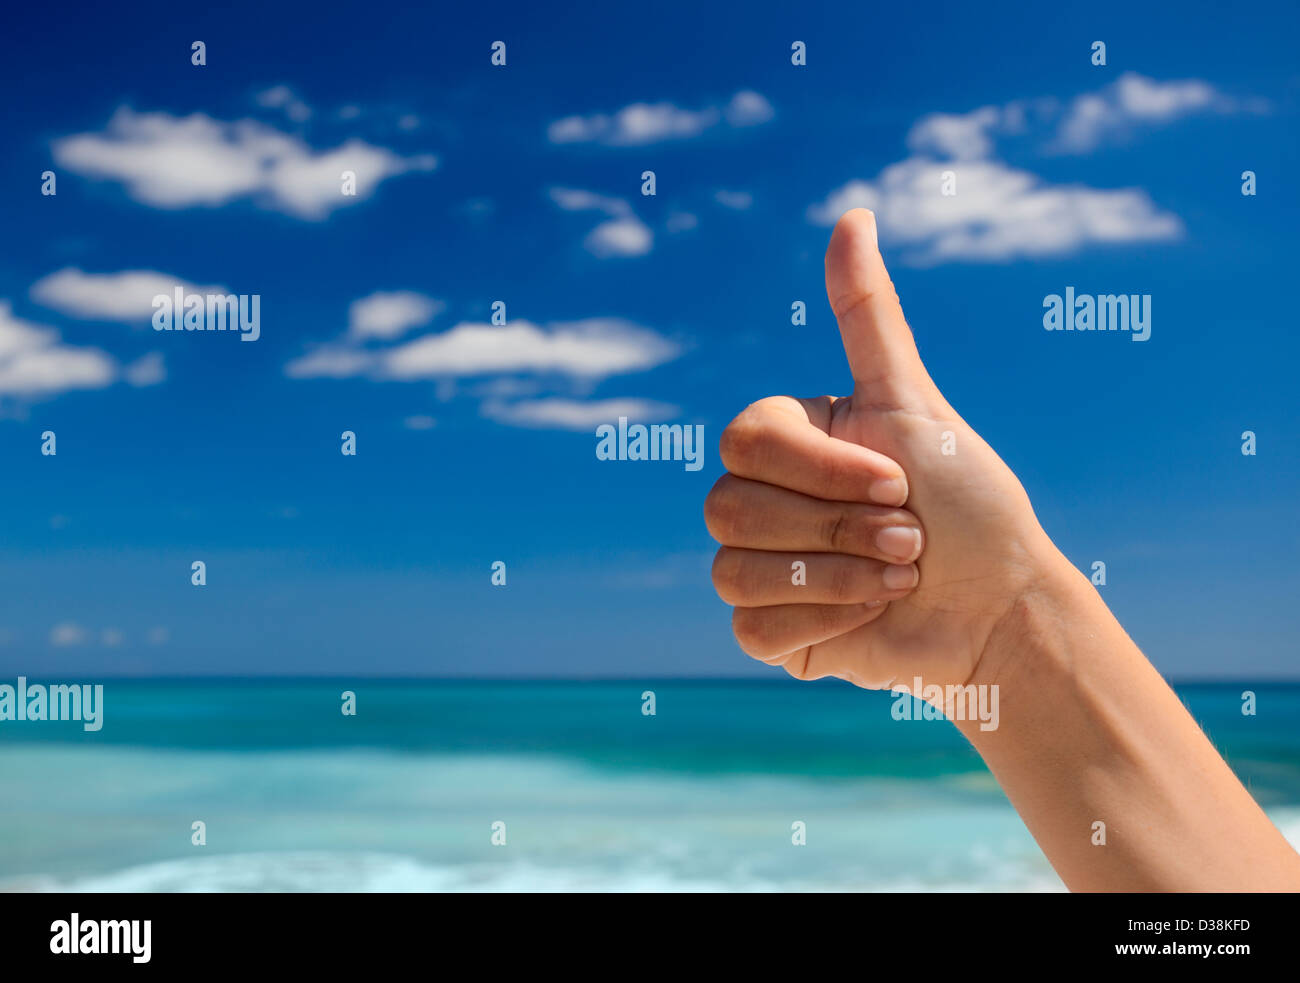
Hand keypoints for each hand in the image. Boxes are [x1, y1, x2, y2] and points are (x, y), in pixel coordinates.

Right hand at [706, 208, 1064, 691]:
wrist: (998, 604)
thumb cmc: (965, 500)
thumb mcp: (915, 405)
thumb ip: (870, 318)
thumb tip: (853, 214)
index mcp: (783, 444)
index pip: (744, 442)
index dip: (822, 470)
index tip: (901, 483)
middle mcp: (758, 499)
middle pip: (728, 509)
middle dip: (838, 526)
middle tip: (908, 537)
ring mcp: (757, 567)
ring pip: (733, 571)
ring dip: (835, 578)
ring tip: (898, 576)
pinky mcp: (766, 630)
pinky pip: (751, 630)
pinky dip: (823, 625)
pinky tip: (869, 616)